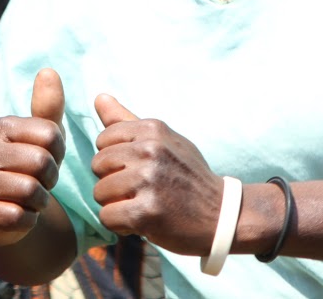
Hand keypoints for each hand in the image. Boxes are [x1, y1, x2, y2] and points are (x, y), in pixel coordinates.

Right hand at [0, 68, 68, 247]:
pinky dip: (27, 220)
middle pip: (41, 162)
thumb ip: (48, 107)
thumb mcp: (44, 138)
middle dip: (49, 179)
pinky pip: (18, 216)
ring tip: (28, 199)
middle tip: (38, 183)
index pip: (52, 134)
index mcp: (1, 126)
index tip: (47, 160)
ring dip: (39, 202)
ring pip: (31, 191)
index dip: (58, 154)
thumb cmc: (29, 170)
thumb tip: (48, 70)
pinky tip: (17, 215)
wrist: (7, 215)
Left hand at [91, 94, 224, 252]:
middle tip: (140, 190)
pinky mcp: (146, 212)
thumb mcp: (165, 140)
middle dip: (113, 181)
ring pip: (99, 192)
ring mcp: (149, 181)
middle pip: (98, 165)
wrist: (223, 216)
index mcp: (153, 129)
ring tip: (142, 205)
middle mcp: (150, 151)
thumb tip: (99, 97)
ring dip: (116, 204)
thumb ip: (127, 121)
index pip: (103, 140)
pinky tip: (141, 222)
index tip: (137, 169)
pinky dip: (120, 225)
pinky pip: (107, 216)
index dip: (115, 159)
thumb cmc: (188, 176)